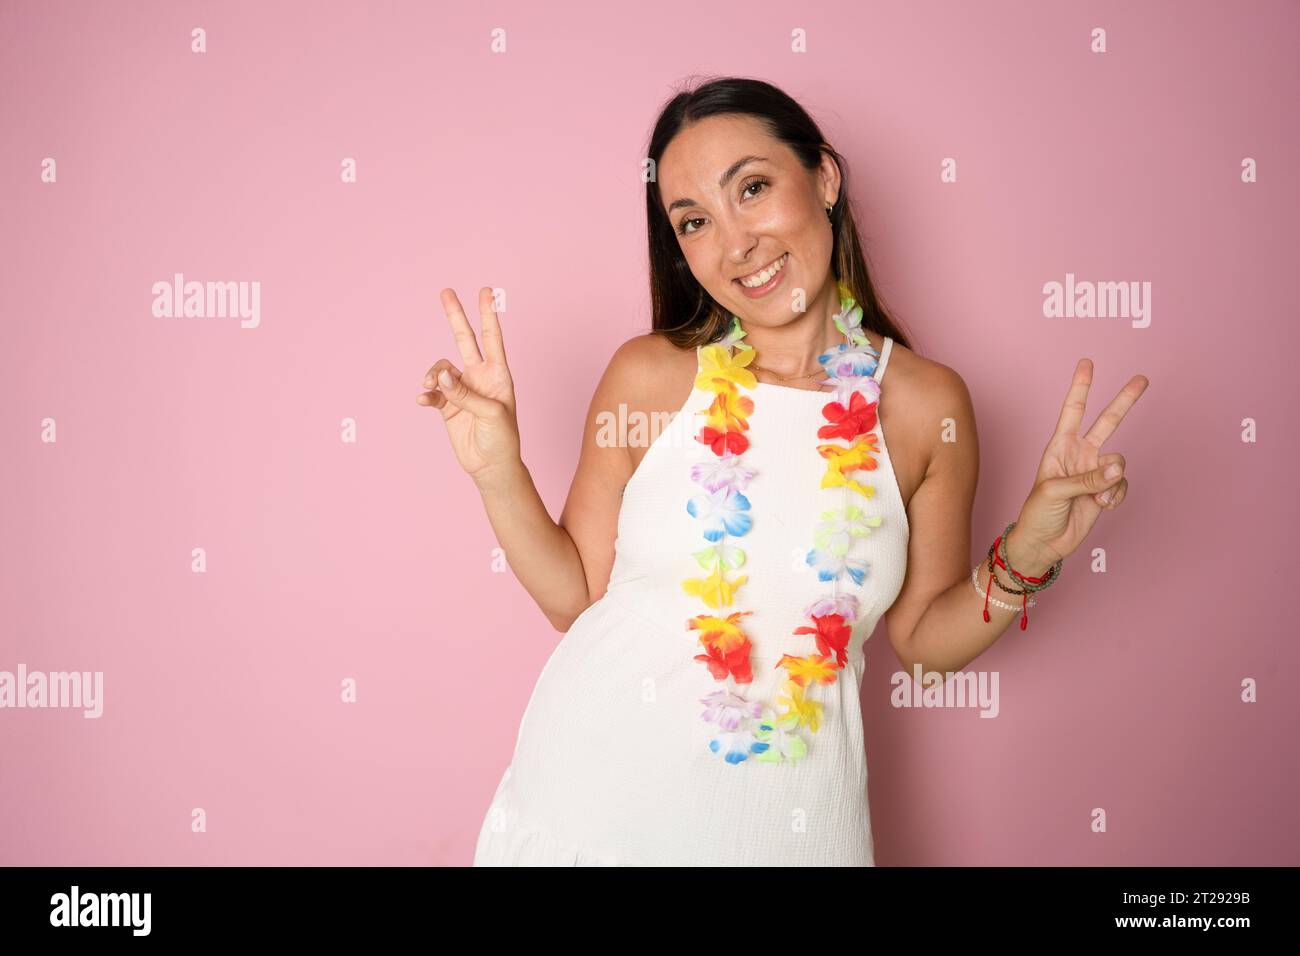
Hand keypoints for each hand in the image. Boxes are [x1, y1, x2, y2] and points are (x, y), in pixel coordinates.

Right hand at [417, 287, 520, 485]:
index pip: (493, 339)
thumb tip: (442, 376)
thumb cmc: (503, 440)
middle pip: (465, 340)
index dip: (488, 315)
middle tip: (446, 292)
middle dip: (456, 316)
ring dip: (434, 373)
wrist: (491, 467)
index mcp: (498, 375)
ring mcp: (462, 390)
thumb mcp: (491, 414)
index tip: (486, 291)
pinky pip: (433, 392)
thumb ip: (466, 394)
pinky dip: (427, 394)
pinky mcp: (448, 406)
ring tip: (431, 385)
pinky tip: (424, 400)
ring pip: (442, 368)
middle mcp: (479, 377)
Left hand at [1008, 358, 1148, 570]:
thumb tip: (1118, 470)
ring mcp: (1095, 471)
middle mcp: (1080, 454)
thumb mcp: (1055, 491)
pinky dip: (1116, 495)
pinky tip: (1103, 505)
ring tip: (1097, 497)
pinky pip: (1122, 484)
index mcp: (1059, 447)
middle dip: (1124, 401)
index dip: (1081, 387)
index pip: (1072, 411)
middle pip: (1108, 421)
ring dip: (1111, 481)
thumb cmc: (1038, 513)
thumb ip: (1088, 478)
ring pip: (1119, 462)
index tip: (1087, 363)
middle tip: (1142, 379)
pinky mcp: (1106, 490)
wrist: (1044, 543)